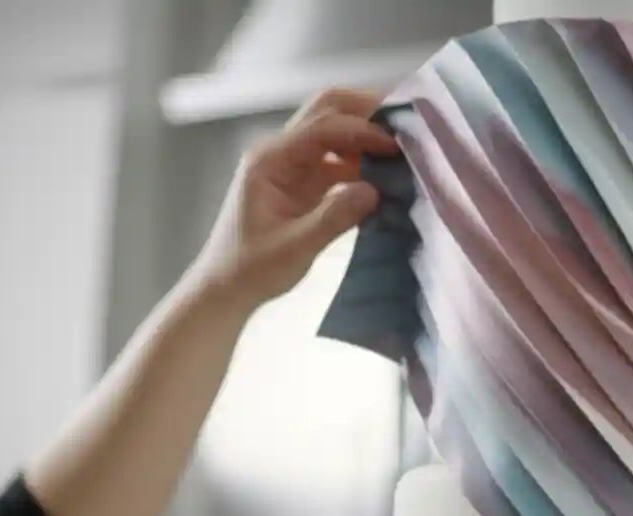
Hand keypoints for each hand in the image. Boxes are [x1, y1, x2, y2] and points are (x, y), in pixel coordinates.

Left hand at [190, 88, 399, 310]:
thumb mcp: (294, 248)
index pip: (322, 128)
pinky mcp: (304, 182)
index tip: (396, 146)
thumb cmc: (252, 268)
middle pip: (327, 112)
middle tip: (406, 121)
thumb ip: (334, 218)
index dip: (361, 130)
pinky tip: (387, 174)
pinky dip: (363, 161)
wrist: (227, 287)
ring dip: (367, 136)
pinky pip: (338, 160)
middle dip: (366, 111)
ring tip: (405, 148)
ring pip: (335, 133)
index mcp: (270, 160)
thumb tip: (373, 190)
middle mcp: (280, 153)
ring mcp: (292, 166)